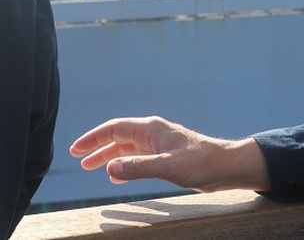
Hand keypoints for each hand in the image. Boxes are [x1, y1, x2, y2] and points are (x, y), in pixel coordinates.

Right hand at [69, 116, 269, 191]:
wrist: (227, 166)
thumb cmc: (203, 163)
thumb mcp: (168, 167)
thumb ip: (139, 167)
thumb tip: (110, 168)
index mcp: (152, 129)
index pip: (115, 128)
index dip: (94, 138)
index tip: (76, 150)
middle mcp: (154, 134)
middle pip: (118, 137)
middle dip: (97, 147)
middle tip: (78, 159)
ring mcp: (160, 145)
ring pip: (127, 148)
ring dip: (109, 156)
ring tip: (90, 167)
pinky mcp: (166, 157)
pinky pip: (138, 158)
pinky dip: (124, 165)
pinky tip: (116, 175)